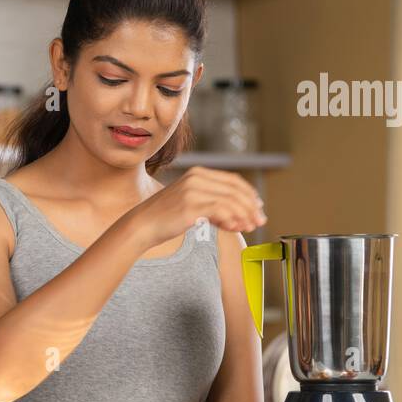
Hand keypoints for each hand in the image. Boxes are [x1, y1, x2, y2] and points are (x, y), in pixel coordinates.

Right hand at [124, 166, 265, 248]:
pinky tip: (235, 228)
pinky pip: (221, 210)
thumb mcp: (191, 203)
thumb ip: (214, 205)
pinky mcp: (190, 205)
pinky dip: (232, 219)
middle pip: (235, 189)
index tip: (258, 208)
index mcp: (197, 173)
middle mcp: (196, 177)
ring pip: (231, 200)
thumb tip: (239, 217)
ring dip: (245, 215)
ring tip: (249, 227)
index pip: (233, 180)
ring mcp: (193, 190)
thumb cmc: (165, 217)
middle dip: (251, 206)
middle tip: (259, 220)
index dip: (249, 194)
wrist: (142, 225)